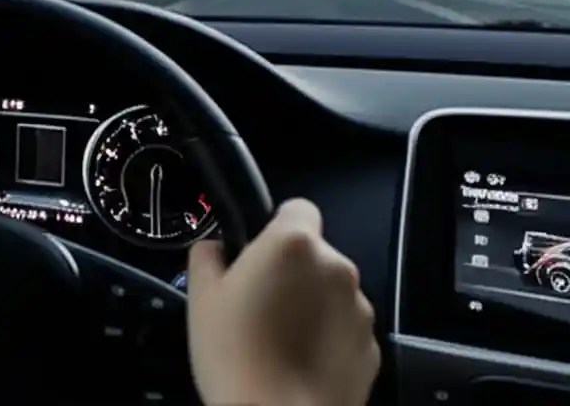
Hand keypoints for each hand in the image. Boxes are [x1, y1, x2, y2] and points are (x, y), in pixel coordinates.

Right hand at [186, 199, 378, 405]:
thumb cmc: (233, 353)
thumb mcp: (201, 298)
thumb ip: (208, 257)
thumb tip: (215, 248)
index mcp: (293, 244)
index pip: (298, 208)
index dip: (276, 227)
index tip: (257, 256)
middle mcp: (336, 268)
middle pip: (314, 255)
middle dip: (292, 272)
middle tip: (259, 304)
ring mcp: (360, 309)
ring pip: (331, 293)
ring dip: (312, 305)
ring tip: (279, 340)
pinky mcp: (372, 347)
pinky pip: (344, 329)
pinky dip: (328, 338)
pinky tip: (301, 363)